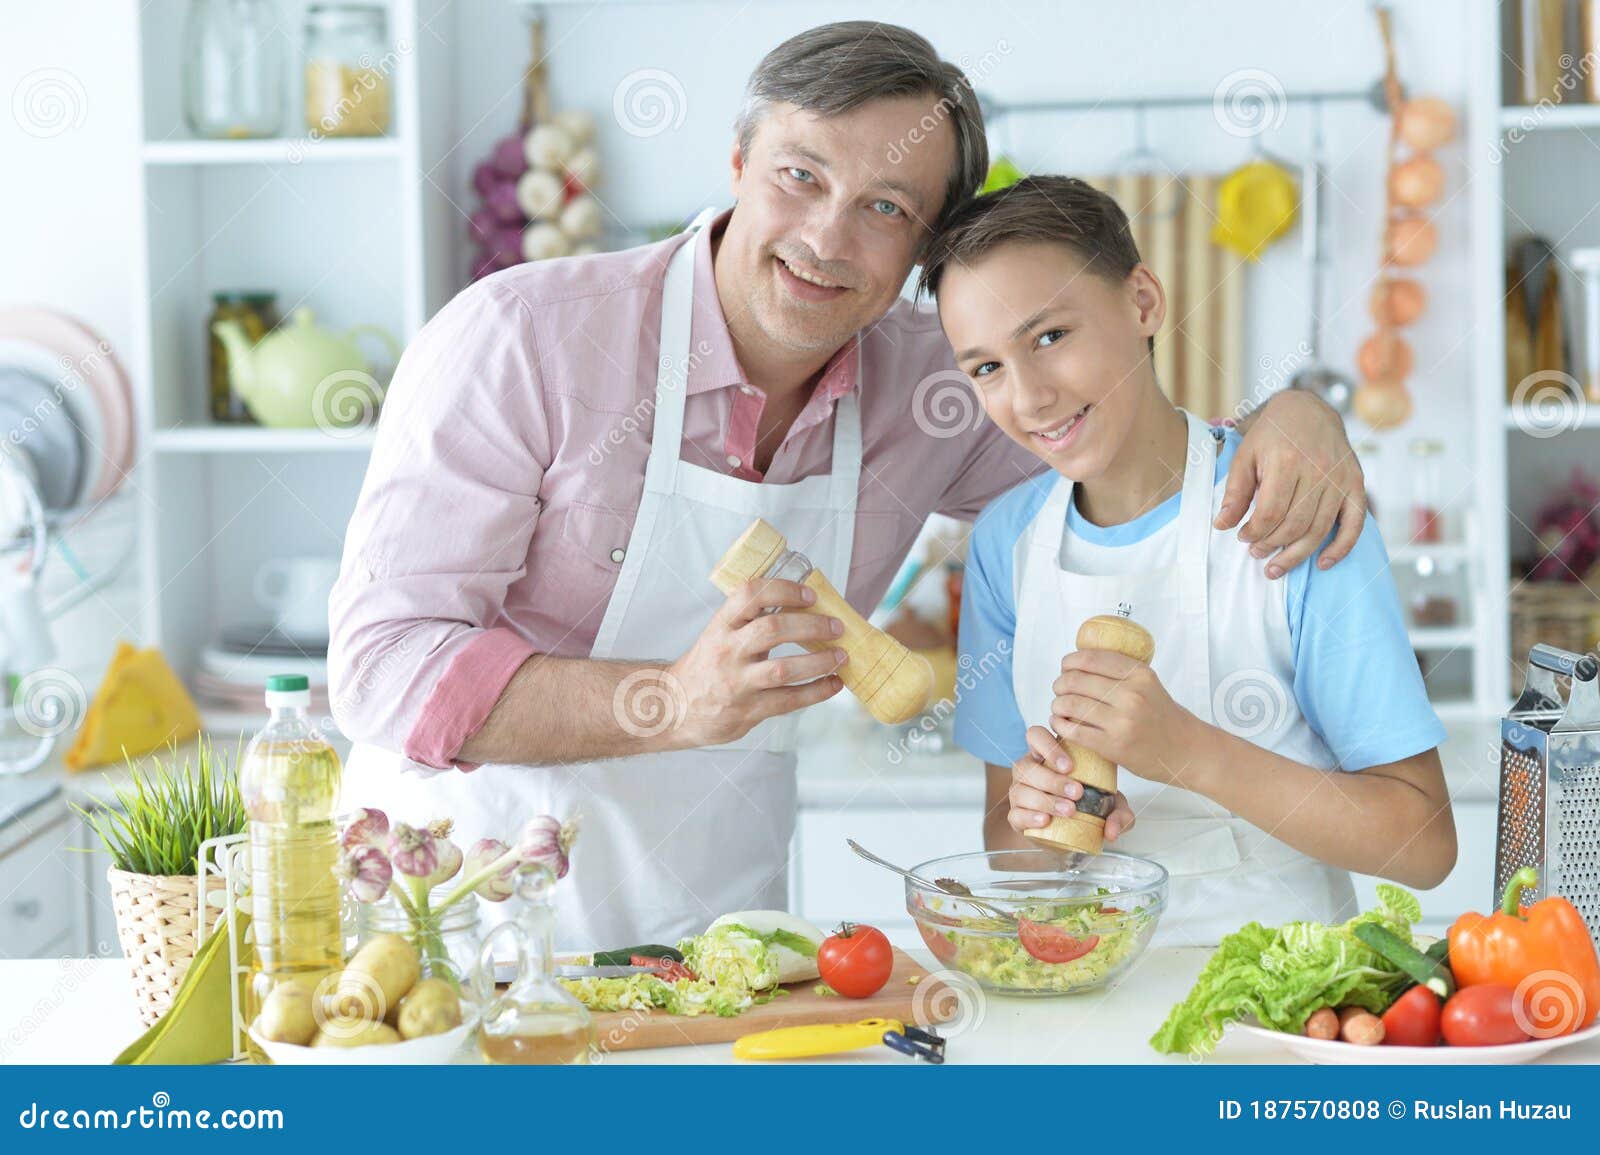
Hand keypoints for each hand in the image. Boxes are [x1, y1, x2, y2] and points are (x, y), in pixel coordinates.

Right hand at [664, 578, 845, 746]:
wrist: (672, 708)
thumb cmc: (706, 668)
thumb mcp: (718, 636)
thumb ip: (749, 622)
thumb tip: (801, 606)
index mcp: (720, 626)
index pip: (749, 595)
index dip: (783, 590)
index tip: (809, 595)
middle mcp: (727, 651)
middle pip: (772, 629)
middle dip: (811, 625)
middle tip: (835, 626)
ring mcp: (736, 683)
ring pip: (783, 668)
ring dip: (819, 661)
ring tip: (841, 656)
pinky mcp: (747, 710)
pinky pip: (788, 700)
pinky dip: (817, 691)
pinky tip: (833, 683)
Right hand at [1007, 725, 1135, 839]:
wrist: (1071, 835)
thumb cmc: (1087, 808)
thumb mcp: (1111, 807)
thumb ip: (1119, 814)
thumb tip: (1113, 830)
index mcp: (1046, 756)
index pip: (1036, 736)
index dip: (1048, 746)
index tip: (1069, 766)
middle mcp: (1028, 771)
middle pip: (1027, 766)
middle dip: (1052, 780)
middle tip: (1077, 793)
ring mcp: (1019, 793)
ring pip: (1020, 790)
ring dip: (1045, 800)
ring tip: (1068, 811)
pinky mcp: (1015, 816)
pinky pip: (1014, 813)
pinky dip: (1029, 816)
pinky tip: (1045, 821)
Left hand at [1050, 651, 1202, 785]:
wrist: (1186, 751)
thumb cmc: (1164, 718)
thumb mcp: (1148, 684)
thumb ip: (1120, 673)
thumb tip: (1081, 662)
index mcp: (1139, 674)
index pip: (1090, 658)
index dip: (1069, 662)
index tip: (1065, 668)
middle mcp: (1131, 694)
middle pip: (1076, 680)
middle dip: (1059, 684)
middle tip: (1059, 690)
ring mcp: (1122, 721)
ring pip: (1071, 704)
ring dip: (1057, 705)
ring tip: (1059, 708)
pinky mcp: (1114, 746)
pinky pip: (1074, 731)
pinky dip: (1060, 725)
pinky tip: (1060, 724)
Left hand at [1217, 389, 1366, 578]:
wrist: (1309, 409)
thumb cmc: (1272, 434)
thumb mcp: (1245, 456)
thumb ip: (1235, 492)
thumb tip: (1222, 525)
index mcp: (1287, 460)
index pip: (1271, 511)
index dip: (1255, 532)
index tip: (1243, 538)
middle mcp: (1318, 470)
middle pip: (1295, 524)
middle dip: (1272, 545)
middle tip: (1256, 554)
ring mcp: (1340, 479)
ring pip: (1320, 529)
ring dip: (1297, 554)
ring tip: (1276, 566)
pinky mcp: (1356, 484)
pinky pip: (1354, 523)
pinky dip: (1341, 547)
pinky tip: (1323, 563)